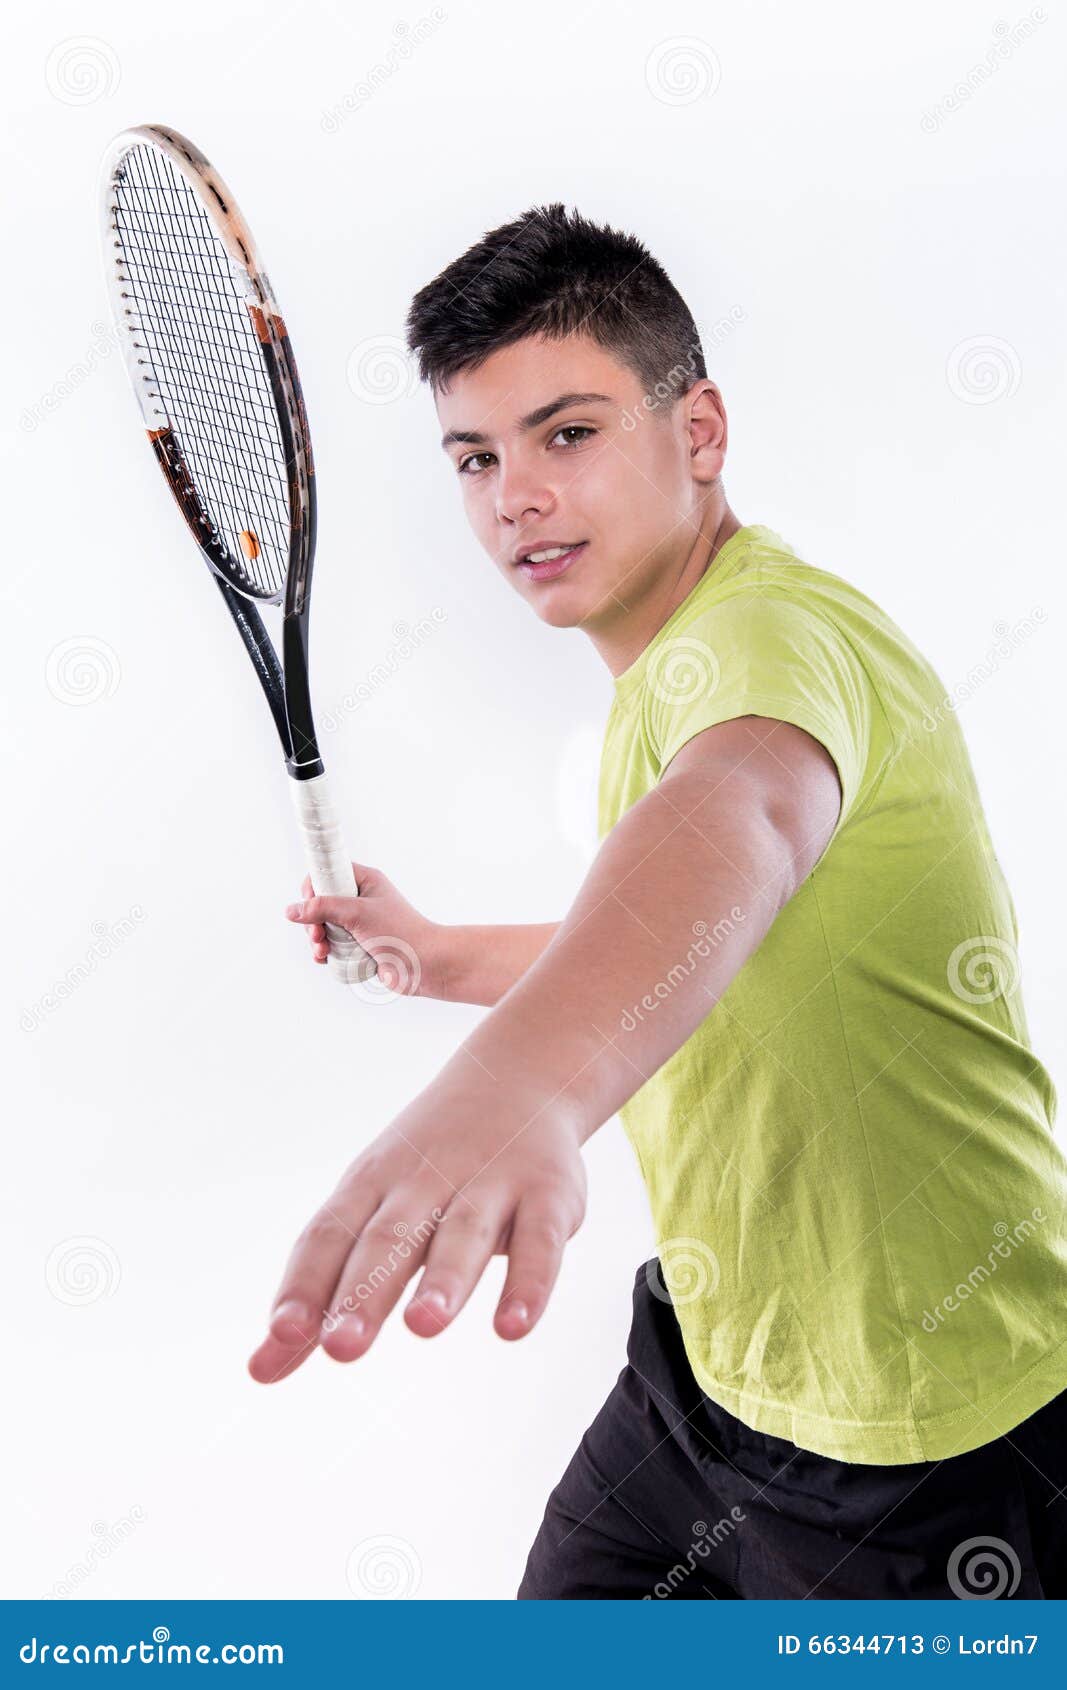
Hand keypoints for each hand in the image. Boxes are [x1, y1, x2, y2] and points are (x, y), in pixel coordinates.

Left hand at [247, 1080, 586, 1383]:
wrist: (518, 1080)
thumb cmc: (427, 1168)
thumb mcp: (369, 1214)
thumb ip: (322, 1296)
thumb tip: (261, 1370)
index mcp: (371, 1186)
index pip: (329, 1235)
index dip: (305, 1285)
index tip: (283, 1335)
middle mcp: (424, 1182)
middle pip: (390, 1238)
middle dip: (364, 1292)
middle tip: (341, 1348)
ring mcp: (489, 1184)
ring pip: (463, 1234)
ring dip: (444, 1281)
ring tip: (423, 1327)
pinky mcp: (547, 1196)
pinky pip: (539, 1241)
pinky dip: (529, 1282)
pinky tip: (512, 1326)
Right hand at [286, 863, 442, 995]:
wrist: (426, 964)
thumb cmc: (401, 932)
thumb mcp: (357, 914)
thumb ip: (323, 908)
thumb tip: (292, 910)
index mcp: (366, 881)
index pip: (329, 873)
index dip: (314, 887)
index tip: (309, 904)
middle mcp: (362, 900)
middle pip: (321, 902)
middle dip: (312, 920)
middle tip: (317, 935)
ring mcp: (360, 924)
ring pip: (325, 926)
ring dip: (317, 939)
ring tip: (321, 951)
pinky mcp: (360, 944)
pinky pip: (333, 944)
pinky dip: (325, 951)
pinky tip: (325, 958)